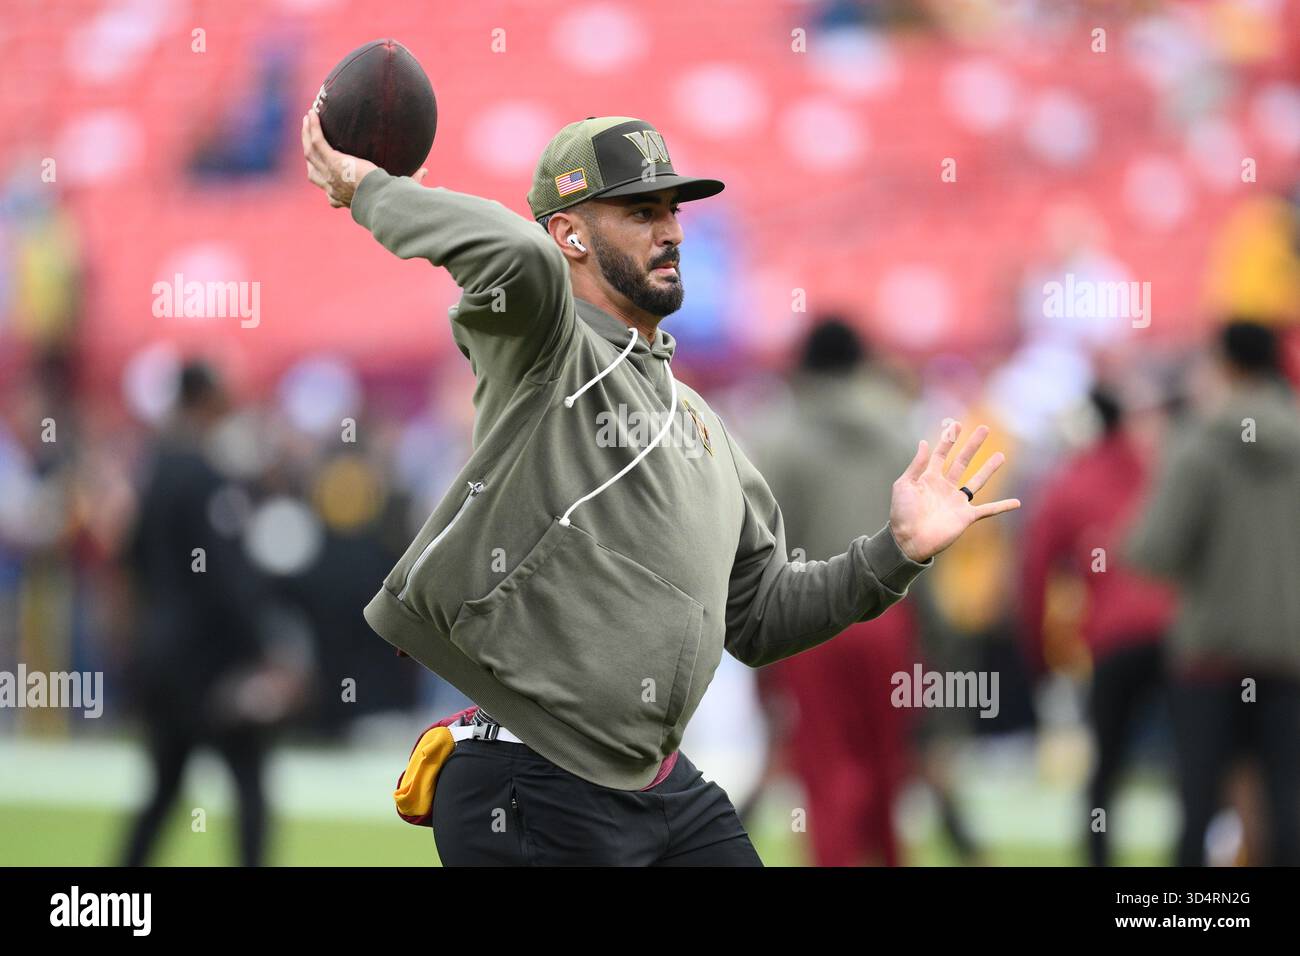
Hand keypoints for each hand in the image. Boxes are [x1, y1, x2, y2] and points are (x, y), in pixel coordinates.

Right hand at [301, 110, 427, 206]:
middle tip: (309, 140)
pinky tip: (313, 114)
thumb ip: (409, 179)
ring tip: (307, 120)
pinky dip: (313, 128)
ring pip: (310, 152)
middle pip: (312, 170)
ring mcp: (329, 174)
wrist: (383, 198)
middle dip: (309, 154)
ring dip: (306, 135)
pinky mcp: (332, 162)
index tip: (327, 171)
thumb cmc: (390, 198)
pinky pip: (317, 141)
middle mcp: (332, 188)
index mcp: (343, 199)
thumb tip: (424, 172)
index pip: (329, 192)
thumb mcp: (397, 188)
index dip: (325, 180)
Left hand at [888, 421, 1020, 562]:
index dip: (948, 439)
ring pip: (977, 481)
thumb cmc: (901, 513)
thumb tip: (924, 443)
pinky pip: (988, 510)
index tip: (956, 424)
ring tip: (1001, 456)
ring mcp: (957, 501)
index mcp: (929, 478)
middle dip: (973, 445)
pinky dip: (1002, 506)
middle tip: (985, 428)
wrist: (908, 540)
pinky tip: (1017, 502)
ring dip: (989, 469)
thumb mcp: (904, 485)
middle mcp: (945, 487)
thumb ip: (916, 465)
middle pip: (962, 461)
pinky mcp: (966, 516)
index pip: (942, 454)